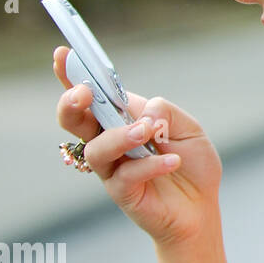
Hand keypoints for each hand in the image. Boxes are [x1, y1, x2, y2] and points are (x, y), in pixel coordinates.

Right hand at [53, 46, 222, 245]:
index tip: (61, 55)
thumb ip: (167, 112)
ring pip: (95, 149)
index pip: (94, 95)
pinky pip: (125, 176)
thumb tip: (145, 112)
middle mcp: (110, 141)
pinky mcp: (121, 192)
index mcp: (123, 119)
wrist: (202, 208)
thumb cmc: (192, 164)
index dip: (72, 76)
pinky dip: (150, 164)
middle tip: (85, 95)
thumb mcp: (190, 129)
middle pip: (74, 121)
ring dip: (119, 136)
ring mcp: (112, 168)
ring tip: (148, 133)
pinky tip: (172, 160)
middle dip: (72, 104)